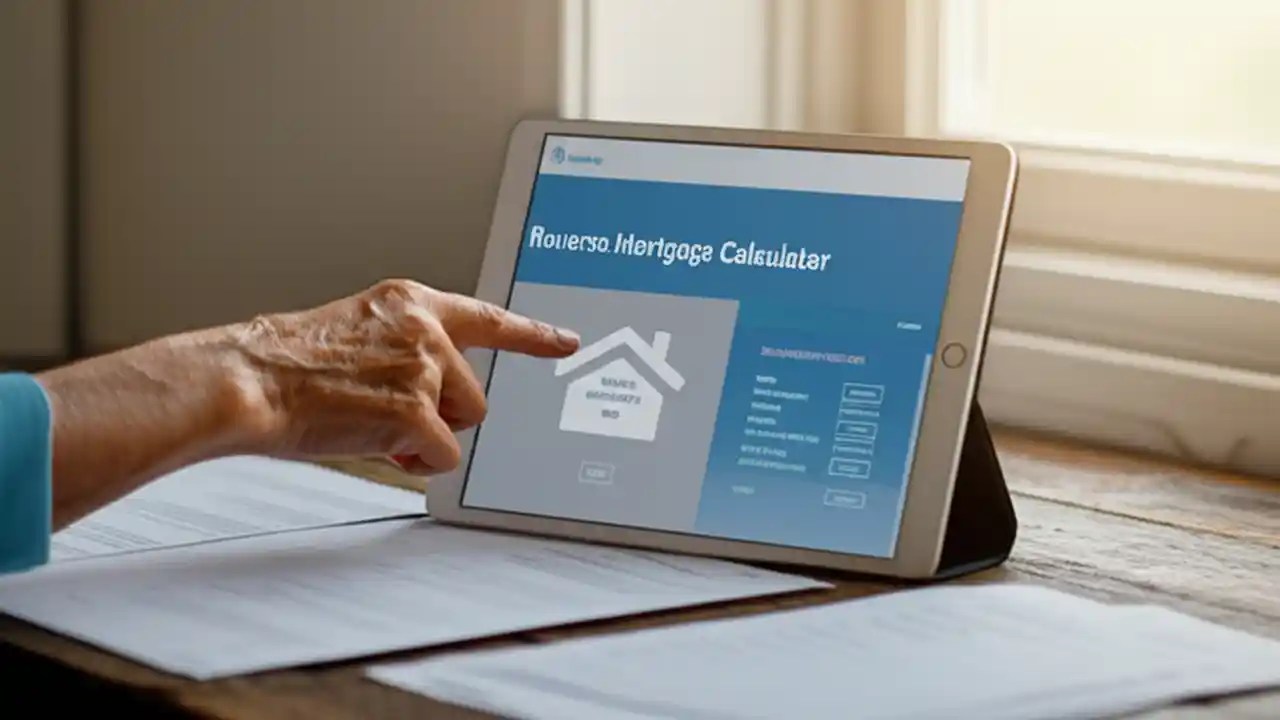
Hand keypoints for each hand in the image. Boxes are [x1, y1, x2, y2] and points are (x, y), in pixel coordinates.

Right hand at [232, 279, 578, 473]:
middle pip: (473, 392)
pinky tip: (374, 443)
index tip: (565, 341)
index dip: (532, 335)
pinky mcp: (416, 410)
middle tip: (384, 411)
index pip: (487, 317)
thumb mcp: (358, 335)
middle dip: (440, 414)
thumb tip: (434, 399)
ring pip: (462, 423)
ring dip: (426, 436)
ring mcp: (423, 367)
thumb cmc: (289, 366)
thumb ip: (405, 351)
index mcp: (409, 302)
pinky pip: (444, 456)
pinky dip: (415, 461)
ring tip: (371, 421)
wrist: (249, 380)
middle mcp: (425, 328)